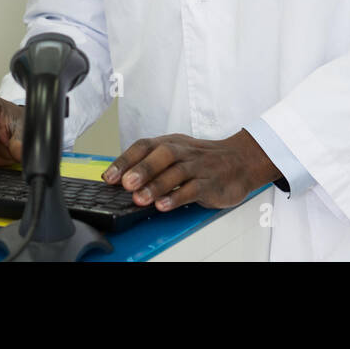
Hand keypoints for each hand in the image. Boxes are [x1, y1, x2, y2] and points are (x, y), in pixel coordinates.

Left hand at [101, 130, 281, 211]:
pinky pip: (192, 189)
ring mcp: (197, 167)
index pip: (145, 145)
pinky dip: (177, 197)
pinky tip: (164, 205)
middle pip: (161, 154)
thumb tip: (121, 179)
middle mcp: (183, 152)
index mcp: (171, 143)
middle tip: (125, 184)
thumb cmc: (202, 160)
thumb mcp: (177, 154)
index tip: (109, 176)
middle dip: (142, 169)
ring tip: (139, 199)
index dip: (125, 160)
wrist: (240, 161)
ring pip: (176, 172)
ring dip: (156, 186)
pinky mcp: (210, 183)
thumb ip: (152, 164)